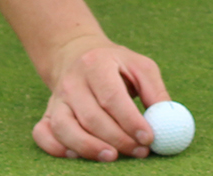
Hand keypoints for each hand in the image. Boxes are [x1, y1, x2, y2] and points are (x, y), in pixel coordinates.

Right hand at [31, 37, 169, 160]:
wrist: (77, 54)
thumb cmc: (116, 65)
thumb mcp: (140, 66)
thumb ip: (156, 91)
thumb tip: (170, 120)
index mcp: (96, 64)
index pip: (112, 97)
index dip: (130, 120)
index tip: (149, 138)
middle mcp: (72, 82)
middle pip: (91, 117)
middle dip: (118, 139)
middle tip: (140, 152)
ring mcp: (56, 99)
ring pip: (65, 129)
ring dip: (89, 148)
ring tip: (113, 157)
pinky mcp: (46, 114)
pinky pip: (42, 135)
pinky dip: (56, 149)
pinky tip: (78, 156)